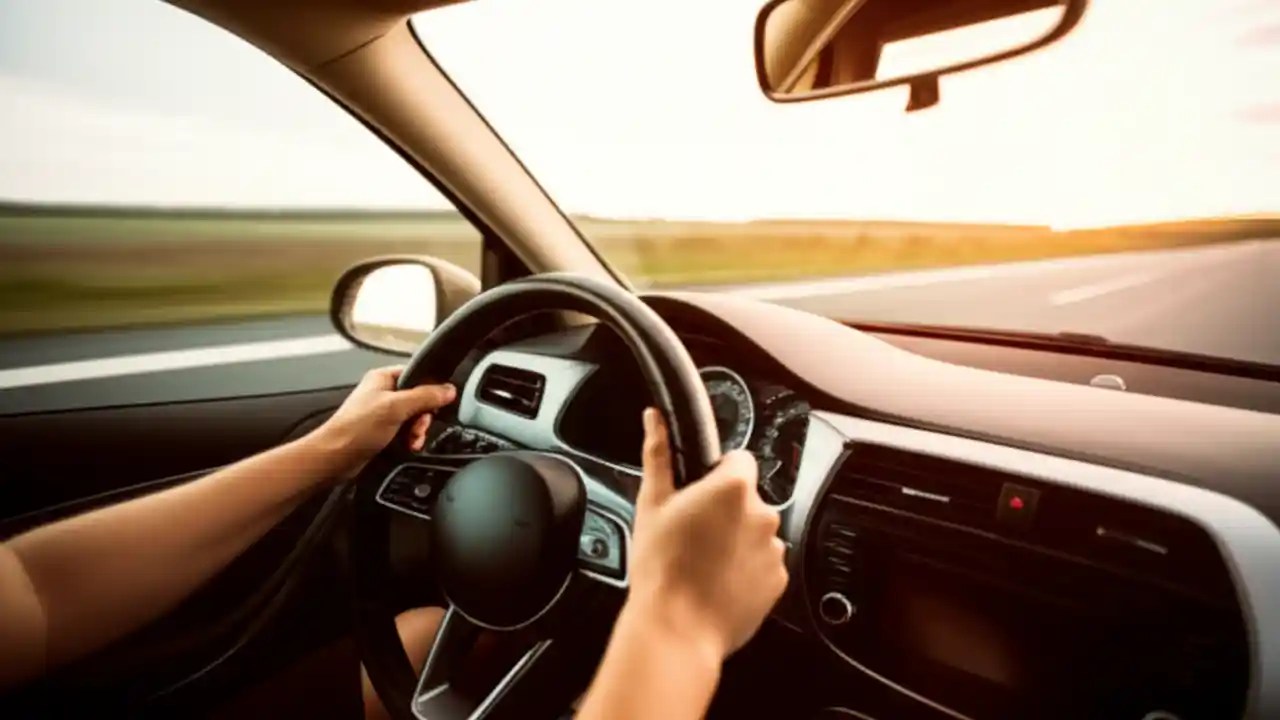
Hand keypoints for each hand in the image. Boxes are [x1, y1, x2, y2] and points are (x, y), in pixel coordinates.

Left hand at [311, 366, 456, 479]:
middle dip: (423, 416)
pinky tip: (409, 446)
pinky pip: (405, 431)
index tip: (437, 404)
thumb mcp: (396, 407)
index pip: (417, 374)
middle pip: (419, 399)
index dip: (430, 389)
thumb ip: (425, 396)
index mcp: (383, 378)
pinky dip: (410, 439)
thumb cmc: (357, 428)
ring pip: (414, 417)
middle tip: (418, 427)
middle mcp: (383, 393)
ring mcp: (382, 413)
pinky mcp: (382, 431)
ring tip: (412, 440)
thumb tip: (449, 390)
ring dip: (418, 430)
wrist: (335, 457)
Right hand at [624, 408, 787, 661]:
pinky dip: (747, 569)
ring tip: (704, 562)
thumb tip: (655, 418)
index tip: (698, 494)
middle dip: (726, 510)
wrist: (677, 629)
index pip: (738, 460)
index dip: (716, 474)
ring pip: (756, 531)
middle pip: (747, 498)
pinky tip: (719, 582)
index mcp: (733, 487)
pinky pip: (763, 563)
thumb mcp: (652, 504)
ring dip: (737, 540)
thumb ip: (659, 454)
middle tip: (694, 532)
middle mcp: (763, 513)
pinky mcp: (778, 580)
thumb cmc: (661, 568)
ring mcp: (774, 548)